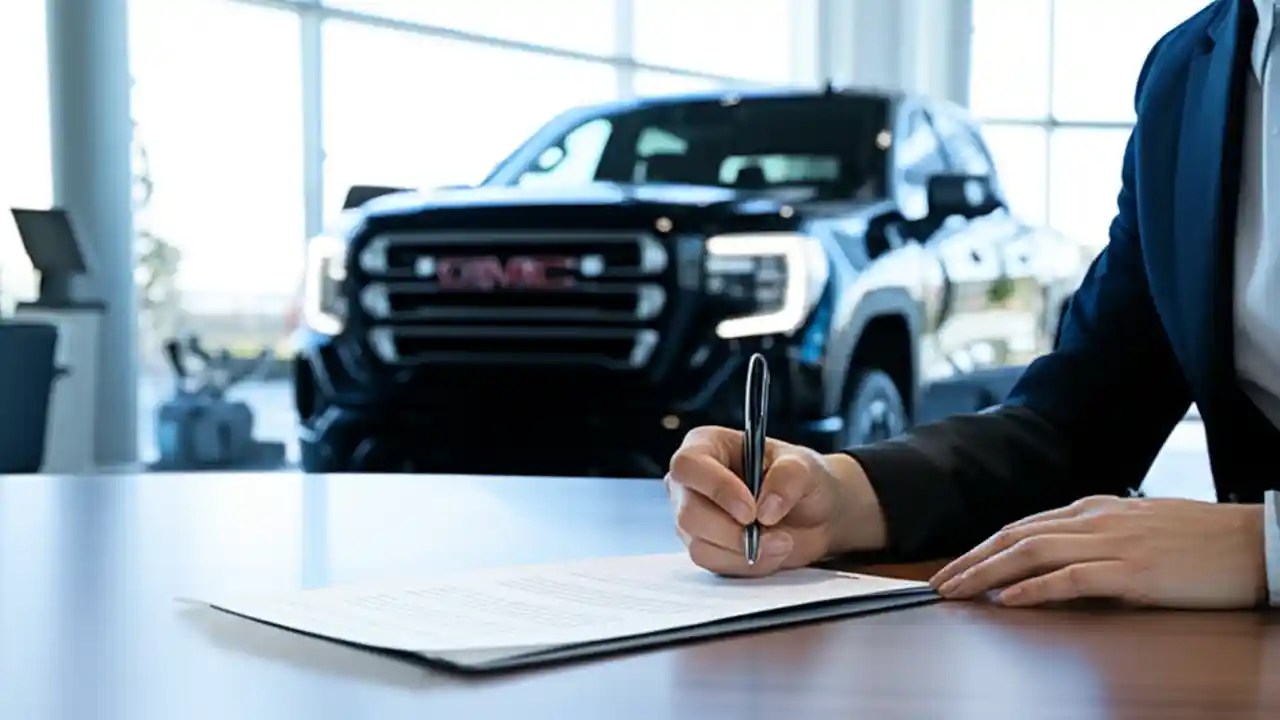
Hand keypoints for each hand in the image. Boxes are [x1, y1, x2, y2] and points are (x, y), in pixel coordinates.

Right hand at [664, 426, 887, 576]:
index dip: (716, 489)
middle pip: (689, 514)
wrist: (814, 515)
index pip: (688, 465)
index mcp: (706, 445)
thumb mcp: (804, 467)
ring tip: (783, 542)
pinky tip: (771, 552)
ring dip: (745, 551)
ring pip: (700, 546)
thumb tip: (765, 510)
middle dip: (734, 532)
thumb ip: (787, 478)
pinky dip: (748, 564)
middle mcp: (691, 482)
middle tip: (777, 535)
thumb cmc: (801, 478)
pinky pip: (715, 565)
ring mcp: (693, 518)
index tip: (751, 511)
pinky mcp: (704, 547)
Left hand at [929, 495, 1266, 608]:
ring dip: (986, 573)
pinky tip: (1007, 601)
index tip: (954, 566)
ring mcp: (1112, 543)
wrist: (1254, 543)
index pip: (1021, 525)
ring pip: (1031, 552)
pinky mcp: (1132, 572)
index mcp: (1093, 508)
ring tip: (956, 591)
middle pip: (1015, 536)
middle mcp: (1095, 519)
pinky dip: (1034, 588)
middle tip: (938, 583)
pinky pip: (1071, 578)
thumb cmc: (1198, 540)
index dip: (982, 547)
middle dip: (971, 560)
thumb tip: (1056, 561)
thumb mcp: (1136, 528)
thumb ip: (1095, 538)